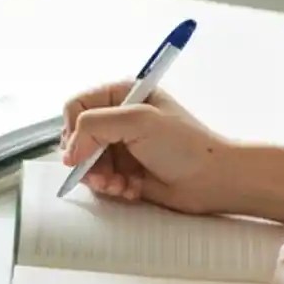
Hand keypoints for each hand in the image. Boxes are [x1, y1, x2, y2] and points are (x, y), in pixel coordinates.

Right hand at [60, 82, 230, 213]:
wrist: (214, 180)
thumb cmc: (185, 145)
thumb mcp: (139, 121)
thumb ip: (95, 126)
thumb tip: (69, 152)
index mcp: (121, 94)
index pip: (76, 107)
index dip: (74, 130)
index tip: (81, 153)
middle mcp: (118, 117)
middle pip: (77, 137)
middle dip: (87, 160)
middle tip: (103, 174)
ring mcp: (121, 144)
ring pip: (86, 162)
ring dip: (99, 177)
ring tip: (119, 185)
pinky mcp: (125, 169)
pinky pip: (100, 179)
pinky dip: (111, 187)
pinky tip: (129, 189)